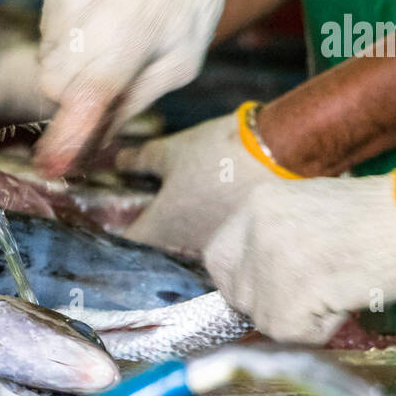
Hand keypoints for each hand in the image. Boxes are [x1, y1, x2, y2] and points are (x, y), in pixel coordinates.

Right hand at [33, 0, 233, 175]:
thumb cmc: (191, 5)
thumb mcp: (178, 67)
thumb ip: (131, 104)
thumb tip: (97, 141)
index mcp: (118, 56)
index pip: (75, 111)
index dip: (60, 143)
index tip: (50, 166)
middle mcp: (83, 29)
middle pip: (53, 88)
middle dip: (73, 95)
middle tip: (106, 81)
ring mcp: (65, 1)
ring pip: (48, 56)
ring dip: (71, 62)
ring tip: (110, 38)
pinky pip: (50, 25)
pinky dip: (69, 33)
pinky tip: (102, 15)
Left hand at [118, 102, 300, 258]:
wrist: (285, 157)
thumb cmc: (219, 155)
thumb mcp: (172, 150)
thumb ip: (140, 160)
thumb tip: (119, 161)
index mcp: (162, 229)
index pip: (126, 239)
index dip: (115, 224)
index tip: (111, 210)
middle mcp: (185, 245)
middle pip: (157, 239)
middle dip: (148, 218)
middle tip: (142, 194)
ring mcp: (214, 243)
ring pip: (185, 234)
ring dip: (178, 216)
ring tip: (178, 187)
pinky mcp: (239, 234)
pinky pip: (212, 229)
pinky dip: (204, 214)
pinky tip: (208, 190)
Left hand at [203, 172, 395, 343]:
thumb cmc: (379, 217)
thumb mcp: (309, 209)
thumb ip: (276, 238)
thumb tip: (261, 280)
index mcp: (257, 204)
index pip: (218, 258)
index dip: (240, 282)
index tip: (267, 290)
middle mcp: (254, 230)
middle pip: (236, 293)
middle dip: (267, 305)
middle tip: (309, 295)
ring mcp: (270, 263)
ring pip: (265, 318)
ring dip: (299, 318)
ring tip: (337, 290)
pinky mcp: (291, 295)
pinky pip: (292, 335)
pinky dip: (319, 330)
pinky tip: (344, 301)